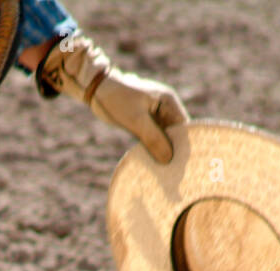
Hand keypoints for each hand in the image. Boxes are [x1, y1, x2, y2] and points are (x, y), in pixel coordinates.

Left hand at [38, 33, 188, 163]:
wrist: (96, 88)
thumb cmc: (116, 100)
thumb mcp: (135, 121)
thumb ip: (153, 138)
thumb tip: (168, 159)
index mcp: (168, 101)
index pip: (183, 126)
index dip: (184, 145)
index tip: (183, 165)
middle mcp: (165, 107)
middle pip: (175, 133)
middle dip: (173, 150)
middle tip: (174, 172)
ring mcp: (154, 114)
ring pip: (163, 136)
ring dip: (162, 150)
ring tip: (164, 171)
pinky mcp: (144, 120)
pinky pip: (152, 136)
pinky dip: (152, 147)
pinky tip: (151, 162)